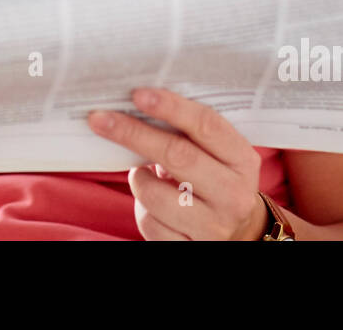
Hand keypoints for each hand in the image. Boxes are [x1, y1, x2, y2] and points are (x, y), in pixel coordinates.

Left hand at [88, 87, 266, 239]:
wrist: (241, 234)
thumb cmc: (216, 180)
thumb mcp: (219, 155)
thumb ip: (191, 132)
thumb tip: (138, 102)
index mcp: (241, 160)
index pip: (207, 126)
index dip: (171, 107)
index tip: (137, 94)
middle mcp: (233, 194)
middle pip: (177, 156)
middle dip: (133, 133)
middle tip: (101, 119)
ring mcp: (213, 226)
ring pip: (156, 195)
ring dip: (138, 179)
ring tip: (142, 173)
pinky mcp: (192, 248)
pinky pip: (150, 225)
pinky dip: (142, 209)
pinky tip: (152, 203)